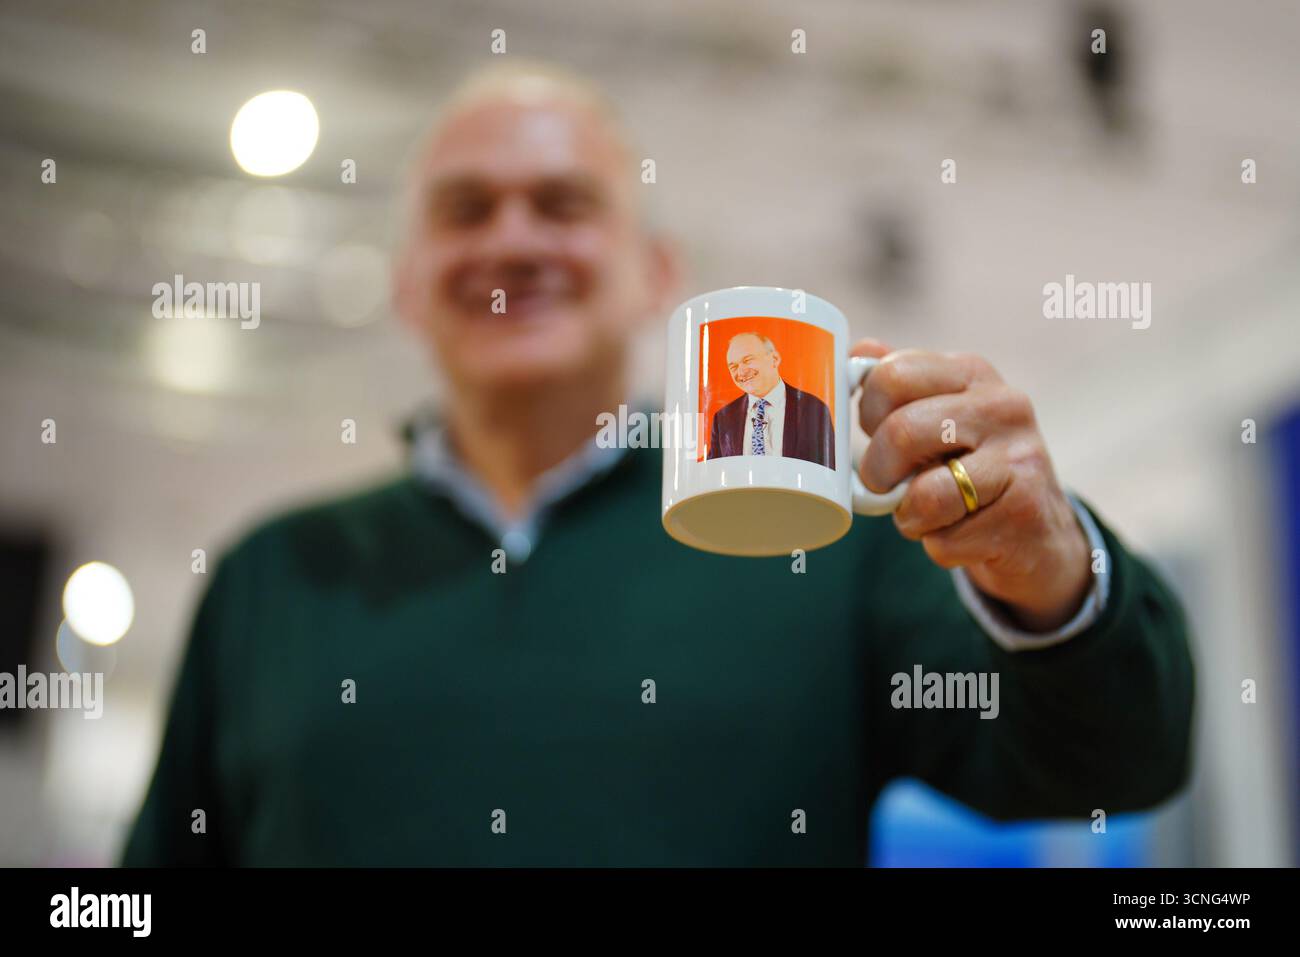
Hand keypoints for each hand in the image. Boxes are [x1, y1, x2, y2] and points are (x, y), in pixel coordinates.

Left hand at [853, 338, 1091, 631]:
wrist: (1038, 534)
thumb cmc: (970, 470)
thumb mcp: (937, 417)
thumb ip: (897, 387)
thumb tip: (856, 353)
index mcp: (970, 372)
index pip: (891, 375)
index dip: (868, 415)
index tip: (877, 434)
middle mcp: (1002, 405)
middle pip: (901, 432)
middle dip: (878, 472)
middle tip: (886, 486)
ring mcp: (1020, 458)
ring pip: (925, 495)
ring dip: (909, 517)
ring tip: (927, 514)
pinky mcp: (1025, 511)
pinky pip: (946, 540)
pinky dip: (939, 546)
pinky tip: (964, 535)